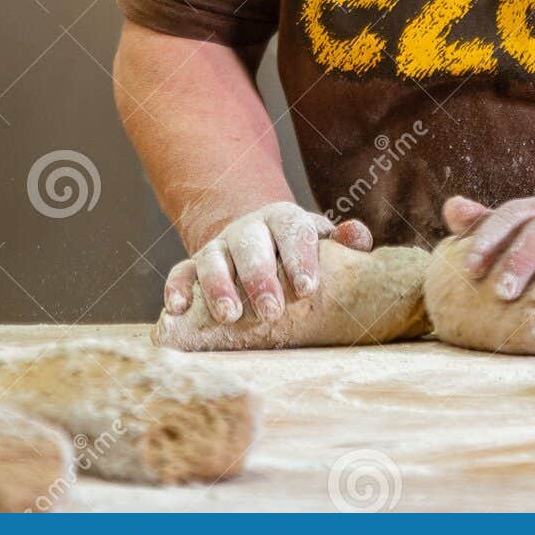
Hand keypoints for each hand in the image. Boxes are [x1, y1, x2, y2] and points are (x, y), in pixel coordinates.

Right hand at [163, 203, 371, 324]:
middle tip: (271, 311)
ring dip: (218, 285)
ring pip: (213, 258)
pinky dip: (177, 287)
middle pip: (251, 245)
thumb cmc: (298, 251)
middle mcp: (249, 230)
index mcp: (284, 220)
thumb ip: (343, 240)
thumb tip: (356, 236)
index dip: (300, 258)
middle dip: (260, 277)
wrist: (257, 237)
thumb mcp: (321, 241)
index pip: (293, 231)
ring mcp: (219, 246)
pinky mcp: (194, 266)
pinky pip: (180, 272)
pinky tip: (178, 309)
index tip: (307, 288)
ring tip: (230, 315)